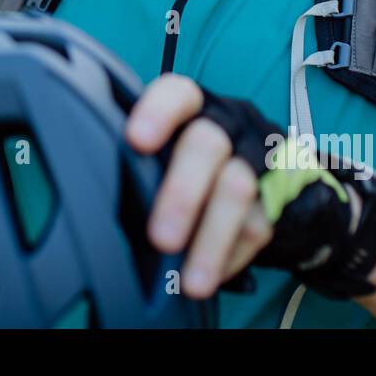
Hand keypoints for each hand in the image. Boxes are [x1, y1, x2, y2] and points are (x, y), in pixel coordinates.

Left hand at [124, 74, 273, 299]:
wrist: (260, 165)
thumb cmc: (187, 156)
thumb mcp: (163, 146)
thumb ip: (139, 161)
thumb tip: (96, 199)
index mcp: (191, 104)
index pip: (177, 93)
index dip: (158, 113)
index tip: (136, 141)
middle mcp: (227, 122)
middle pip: (209, 143)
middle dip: (184, 193)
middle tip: (161, 238)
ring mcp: (257, 155)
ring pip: (239, 188)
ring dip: (213, 238)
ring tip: (192, 282)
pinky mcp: (279, 191)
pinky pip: (261, 224)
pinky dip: (233, 255)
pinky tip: (211, 277)